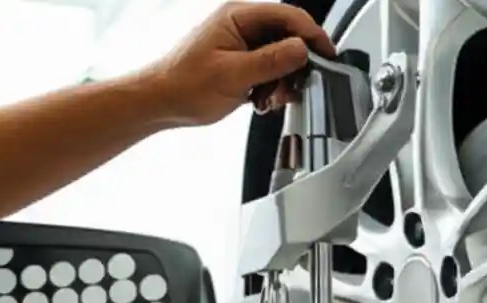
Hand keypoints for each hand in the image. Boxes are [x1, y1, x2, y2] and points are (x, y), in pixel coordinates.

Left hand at [144, 2, 335, 126]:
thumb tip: (302, 49)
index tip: (326, 55)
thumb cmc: (183, 85)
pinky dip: (270, 88)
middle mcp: (241, 25)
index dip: (311, 35)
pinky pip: (269, 70)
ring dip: (282, 81)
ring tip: (269, 99)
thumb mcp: (233, 75)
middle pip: (287, 37)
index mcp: (238, 16)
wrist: (160, 103)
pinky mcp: (240, 62)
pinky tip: (260, 101)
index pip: (288, 15)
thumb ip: (271, 60)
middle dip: (294, 66)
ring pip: (280, 57)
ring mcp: (241, 43)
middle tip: (292, 88)